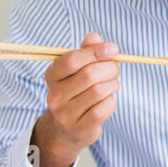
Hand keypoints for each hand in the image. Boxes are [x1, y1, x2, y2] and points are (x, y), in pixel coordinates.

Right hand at [29, 32, 119, 166]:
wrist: (67, 130)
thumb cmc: (76, 92)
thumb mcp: (77, 71)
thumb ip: (85, 52)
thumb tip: (94, 36)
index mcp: (51, 75)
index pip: (72, 59)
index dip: (96, 52)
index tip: (113, 49)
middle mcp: (55, 95)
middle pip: (88, 75)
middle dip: (109, 69)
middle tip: (115, 70)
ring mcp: (66, 113)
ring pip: (98, 92)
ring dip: (112, 85)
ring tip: (112, 85)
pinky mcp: (80, 128)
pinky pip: (103, 109)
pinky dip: (111, 102)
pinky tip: (107, 101)